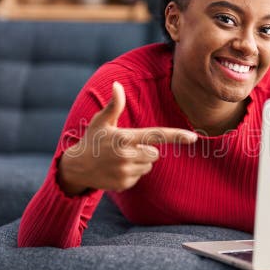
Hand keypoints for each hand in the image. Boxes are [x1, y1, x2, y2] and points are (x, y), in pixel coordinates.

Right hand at [57, 81, 196, 193]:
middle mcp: (126, 156)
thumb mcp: (101, 121)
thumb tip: (117, 85)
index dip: (176, 136)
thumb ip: (113, 105)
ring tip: (119, 158)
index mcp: (125, 138)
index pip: (156, 135)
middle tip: (125, 147)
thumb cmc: (92, 140)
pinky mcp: (124, 184)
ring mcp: (125, 172)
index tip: (193, 137)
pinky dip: (132, 173)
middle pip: (155, 153)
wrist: (76, 167)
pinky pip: (139, 177)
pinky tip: (116, 169)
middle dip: (145, 150)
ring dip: (139, 162)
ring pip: (148, 166)